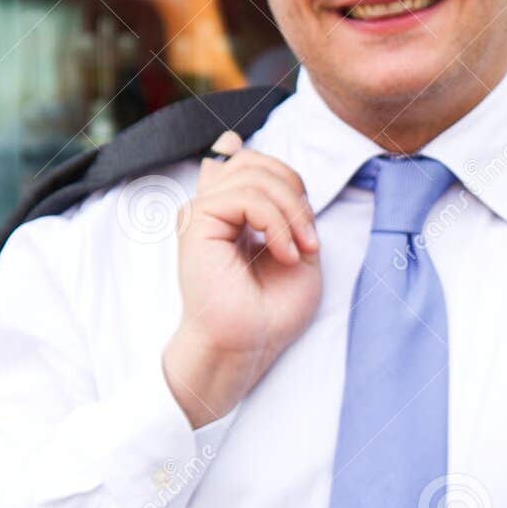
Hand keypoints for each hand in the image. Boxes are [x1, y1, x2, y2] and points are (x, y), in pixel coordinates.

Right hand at [162, 130, 322, 426]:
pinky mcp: (196, 222)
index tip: (309, 235)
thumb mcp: (298, 247)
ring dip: (291, 212)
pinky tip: (285, 254)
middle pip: (257, 162)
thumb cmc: (271, 310)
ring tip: (300, 251)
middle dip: (295, 194)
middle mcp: (213, 208)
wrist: (248, 345)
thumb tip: (269, 168)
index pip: (257, 164)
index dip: (292, 184)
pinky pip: (246, 197)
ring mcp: (202, 213)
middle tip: (310, 241)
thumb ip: (288, 207)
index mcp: (233, 213)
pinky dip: (277, 223)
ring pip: (254, 175)